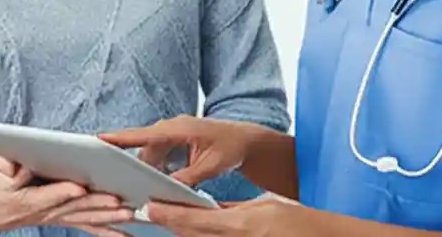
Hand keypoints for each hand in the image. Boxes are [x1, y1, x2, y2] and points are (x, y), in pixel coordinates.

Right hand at [0, 161, 134, 233]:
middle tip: (117, 199)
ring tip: (129, 213)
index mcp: (30, 199)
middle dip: (98, 204)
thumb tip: (12, 166)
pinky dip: (109, 232)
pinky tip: (127, 235)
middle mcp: (48, 212)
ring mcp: (59, 217)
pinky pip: (90, 227)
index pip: (49, 195)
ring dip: (109, 217)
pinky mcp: (65, 219)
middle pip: (76, 208)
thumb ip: (6, 169)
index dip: (64, 192)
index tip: (79, 187)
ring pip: (87, 218)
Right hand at [100, 116, 265, 186]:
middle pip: (143, 145)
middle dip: (130, 160)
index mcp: (178, 129)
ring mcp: (172, 133)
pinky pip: (157, 152)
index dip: (121, 138)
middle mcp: (171, 128)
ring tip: (137, 182)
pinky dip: (155, 165)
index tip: (100, 139)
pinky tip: (155, 179)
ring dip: (145, 166)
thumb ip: (188, 177)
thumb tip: (168, 188)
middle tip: (117, 176)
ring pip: (149, 151)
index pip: (144, 134)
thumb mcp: (210, 166)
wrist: (245, 140)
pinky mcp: (175, 141)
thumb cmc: (230, 147)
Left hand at [147, 193, 311, 236]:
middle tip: (146, 213)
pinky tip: (188, 230)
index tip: (150, 207)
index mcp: (239, 225)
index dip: (169, 214)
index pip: (194, 219)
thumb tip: (205, 207)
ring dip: (180, 232)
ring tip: (163, 220)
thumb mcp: (262, 206)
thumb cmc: (295, 222)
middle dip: (168, 224)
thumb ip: (230, 208)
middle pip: (190, 235)